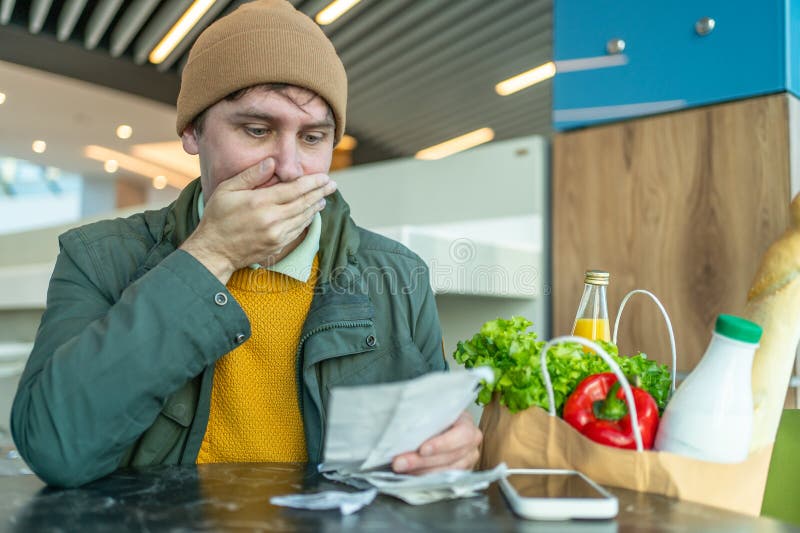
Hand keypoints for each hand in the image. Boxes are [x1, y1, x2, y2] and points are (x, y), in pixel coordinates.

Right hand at [180, 158, 336, 283]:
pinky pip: (298, 231)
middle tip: (333, 185)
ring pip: (304, 218)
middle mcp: (272, 220)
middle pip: (303, 203)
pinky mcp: (277, 245)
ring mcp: (276, 235)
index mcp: (260, 203)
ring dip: (316, 207)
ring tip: (324, 197)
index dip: (312, 183)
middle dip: (320, 193)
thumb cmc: (218, 217)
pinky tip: (310, 213)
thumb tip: (272, 162)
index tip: (325, 177)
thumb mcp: (227, 190)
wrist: (214, 251)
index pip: (294, 190)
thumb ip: (251, 175)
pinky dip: (307, 220)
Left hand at [391, 411, 481, 474]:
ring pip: (445, 471)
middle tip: (401, 461)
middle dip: (422, 461)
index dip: (443, 444)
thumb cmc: (434, 418)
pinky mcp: (456, 475)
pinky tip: (409, 473)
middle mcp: (470, 446)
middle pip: (450, 457)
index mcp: (467, 425)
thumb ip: (425, 419)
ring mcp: (465, 462)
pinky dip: (422, 477)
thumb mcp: (433, 413)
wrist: (436, 429)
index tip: (422, 449)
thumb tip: (404, 425)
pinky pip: (440, 480)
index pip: (463, 435)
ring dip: (420, 471)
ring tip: (401, 467)